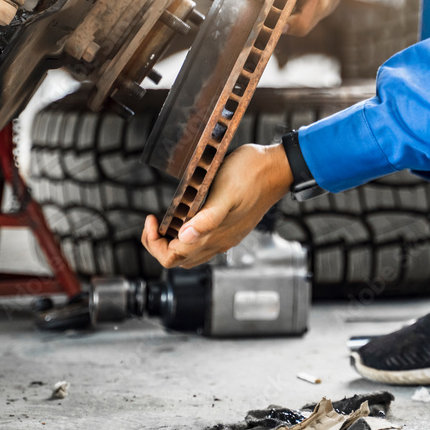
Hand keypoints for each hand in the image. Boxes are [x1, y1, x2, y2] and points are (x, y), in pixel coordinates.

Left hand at [141, 144, 292, 268]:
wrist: (277, 169)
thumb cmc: (252, 174)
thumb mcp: (225, 192)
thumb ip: (206, 219)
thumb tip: (183, 237)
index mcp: (215, 235)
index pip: (173, 257)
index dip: (154, 243)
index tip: (152, 220)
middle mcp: (219, 241)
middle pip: (179, 260)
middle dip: (159, 246)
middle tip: (154, 223)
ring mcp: (226, 236)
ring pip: (191, 254)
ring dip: (173, 244)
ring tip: (166, 222)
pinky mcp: (231, 228)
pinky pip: (204, 244)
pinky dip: (188, 237)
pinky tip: (186, 218)